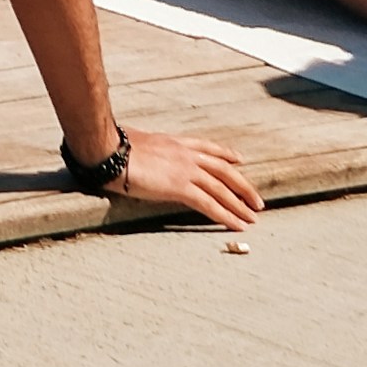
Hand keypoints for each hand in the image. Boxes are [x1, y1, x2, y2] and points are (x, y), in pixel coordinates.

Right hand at [108, 129, 265, 237]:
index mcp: (174, 142)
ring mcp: (185, 170)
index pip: (208, 147)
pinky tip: (237, 225)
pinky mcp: (181, 187)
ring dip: (240, 205)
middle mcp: (185, 154)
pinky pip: (210, 205)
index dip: (226, 155)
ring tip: (254, 218)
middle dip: (243, 186)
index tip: (239, 161)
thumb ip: (142, 147)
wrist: (109, 150)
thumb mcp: (133, 141)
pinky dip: (226, 216)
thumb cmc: (112, 146)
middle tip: (257, 200)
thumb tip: (132, 149)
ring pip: (221, 190)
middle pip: (223, 171)